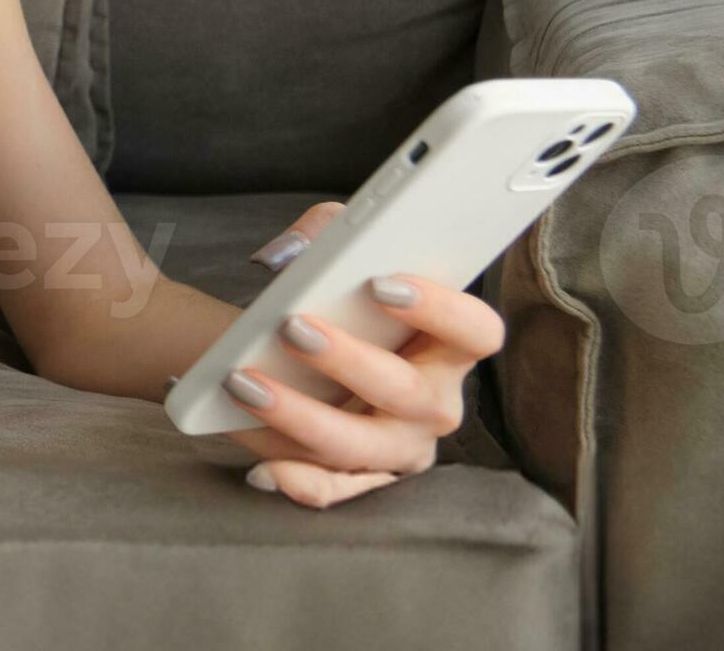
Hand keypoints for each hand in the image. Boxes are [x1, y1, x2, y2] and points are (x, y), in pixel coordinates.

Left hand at [214, 200, 504, 508]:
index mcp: (450, 346)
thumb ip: (330, 232)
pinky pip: (337, 491)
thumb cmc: (335, 299)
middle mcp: (435, 402)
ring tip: (246, 383)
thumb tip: (298, 249)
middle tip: (293, 327)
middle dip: (350, 360)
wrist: (294, 349)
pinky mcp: (362, 477)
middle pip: (410, 392)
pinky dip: (300, 483)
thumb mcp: (339, 254)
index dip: (441, 309)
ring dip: (303, 415)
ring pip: (362, 446)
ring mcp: (401, 447)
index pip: (477, 331)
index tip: (381, 282)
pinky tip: (262, 470)